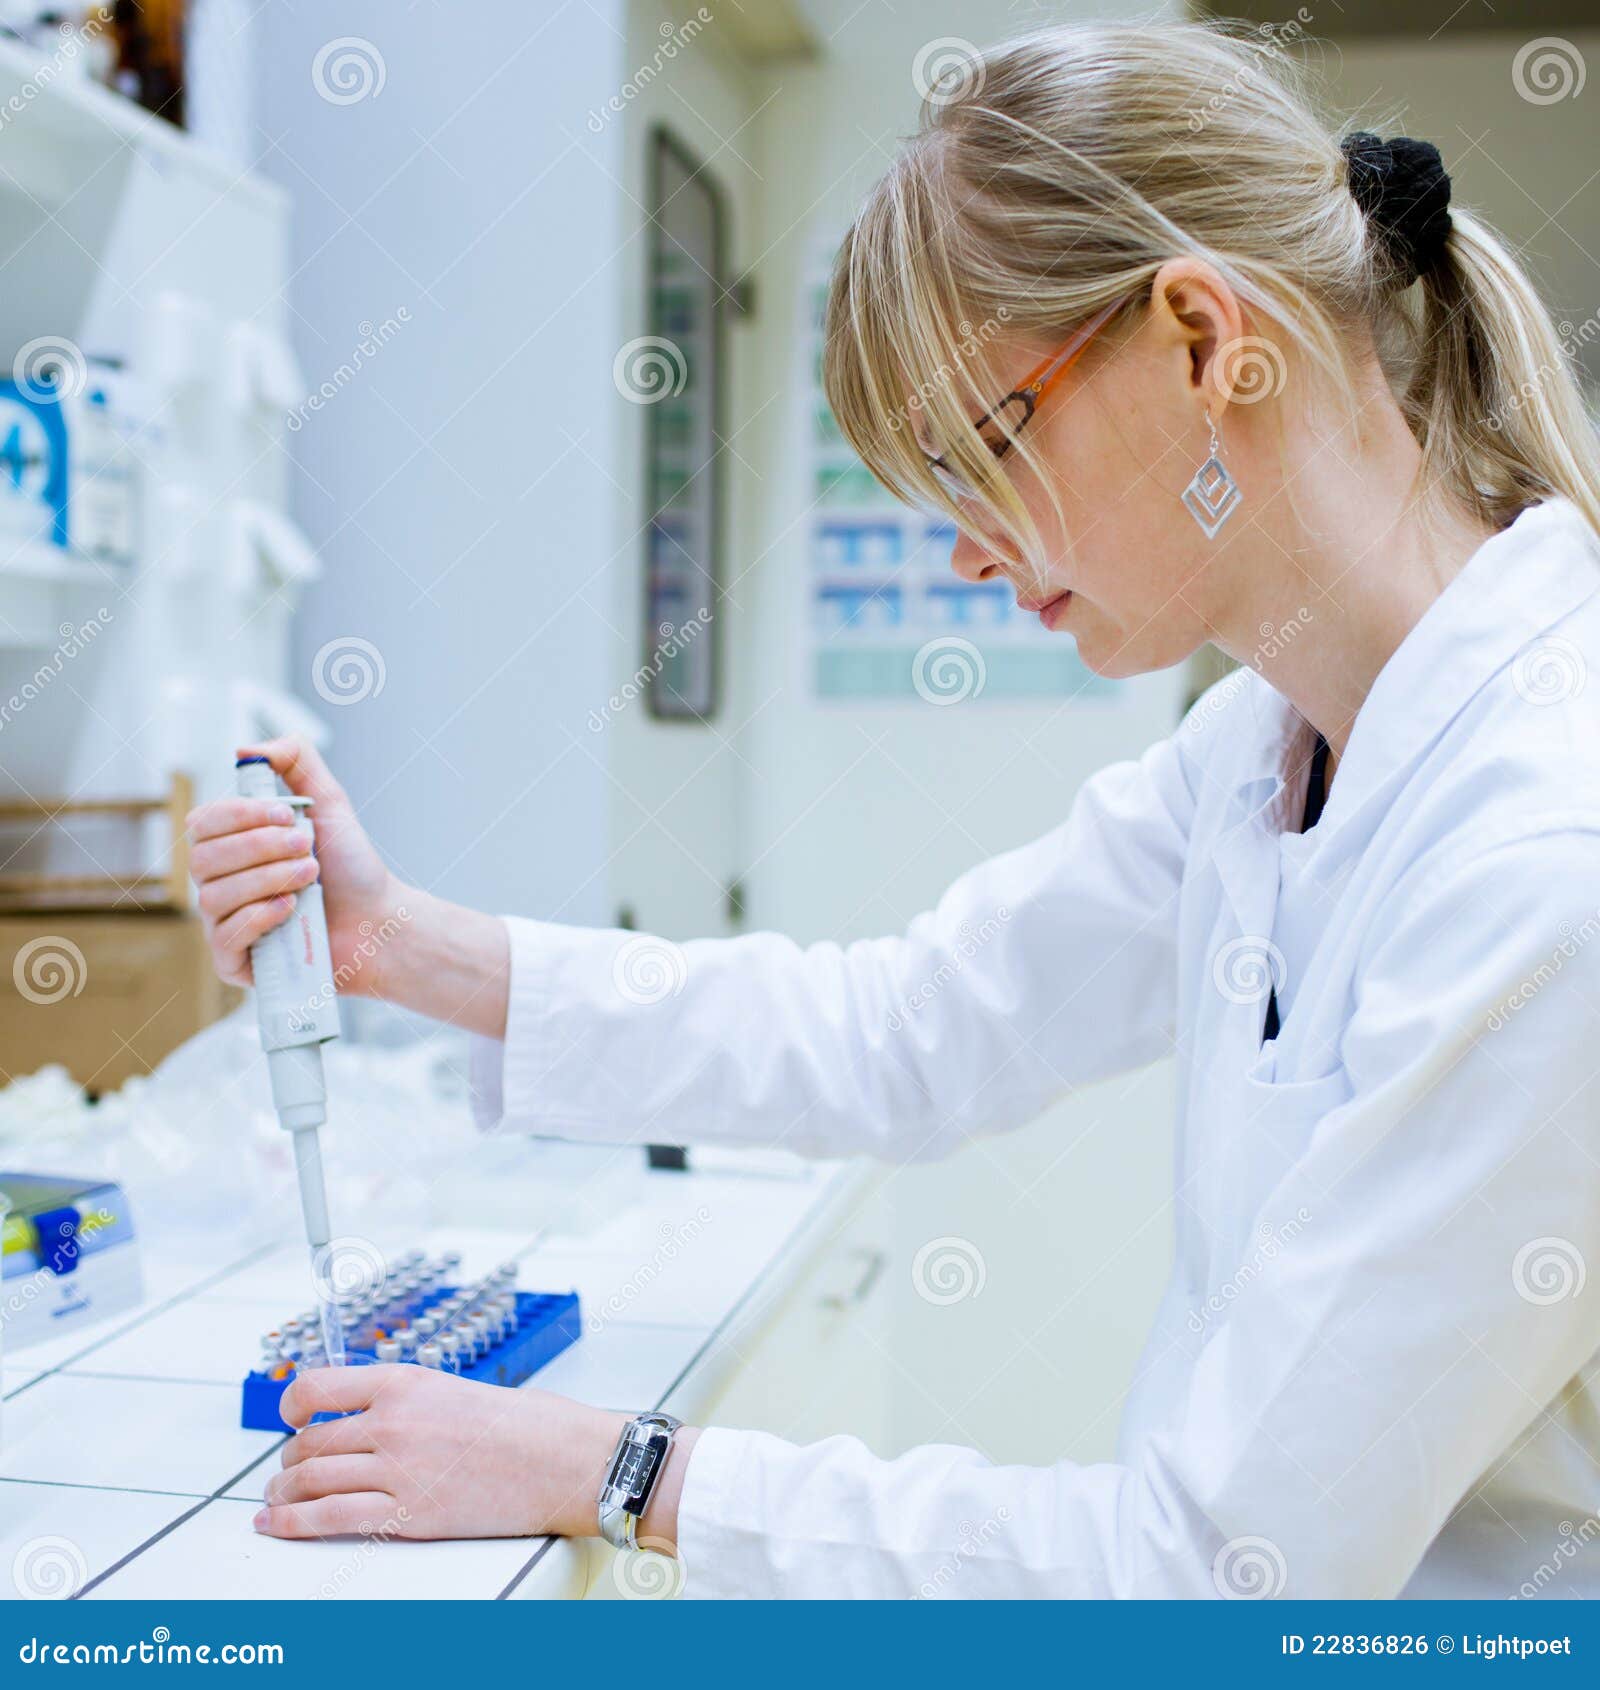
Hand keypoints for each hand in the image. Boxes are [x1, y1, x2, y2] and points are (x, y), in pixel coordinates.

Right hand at [186, 736, 405, 991]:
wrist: (380, 920)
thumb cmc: (351, 867)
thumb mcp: (328, 802)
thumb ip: (295, 761)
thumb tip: (245, 750)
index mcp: (232, 847)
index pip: (202, 823)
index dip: (240, 815)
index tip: (287, 815)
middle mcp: (220, 884)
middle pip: (202, 859)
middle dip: (261, 848)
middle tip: (307, 848)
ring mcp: (224, 925)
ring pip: (212, 896)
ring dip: (269, 879)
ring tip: (310, 877)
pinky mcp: (236, 963)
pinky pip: (224, 937)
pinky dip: (259, 916)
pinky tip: (291, 909)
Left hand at [257, 1364, 627, 1541]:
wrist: (560, 1460)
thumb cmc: (524, 1425)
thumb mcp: (454, 1388)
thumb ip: (407, 1400)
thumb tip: (372, 1416)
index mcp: (405, 1382)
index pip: (317, 1387)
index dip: (291, 1404)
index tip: (290, 1415)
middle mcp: (393, 1422)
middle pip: (308, 1442)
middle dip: (291, 1461)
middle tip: (290, 1469)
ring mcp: (397, 1470)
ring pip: (309, 1480)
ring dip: (283, 1494)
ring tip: (277, 1500)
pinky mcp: (406, 1515)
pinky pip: (328, 1518)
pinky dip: (292, 1524)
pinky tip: (276, 1525)